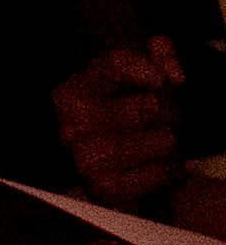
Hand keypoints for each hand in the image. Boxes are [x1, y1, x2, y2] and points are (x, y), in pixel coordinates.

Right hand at [54, 37, 185, 203]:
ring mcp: (87, 159)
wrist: (113, 171)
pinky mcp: (106, 189)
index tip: (164, 79)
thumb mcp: (136, 78)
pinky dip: (170, 171)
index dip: (147, 67)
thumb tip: (174, 73)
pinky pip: (162, 173)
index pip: (114, 63)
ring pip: (163, 140)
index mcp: (71, 92)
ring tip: (160, 144)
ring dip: (171, 144)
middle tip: (164, 119)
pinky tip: (159, 166)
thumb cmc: (125, 119)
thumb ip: (158, 55)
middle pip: (149, 106)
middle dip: (169, 112)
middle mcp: (73, 126)